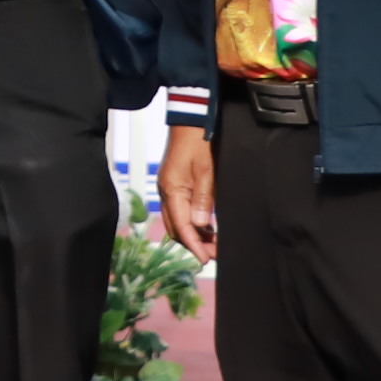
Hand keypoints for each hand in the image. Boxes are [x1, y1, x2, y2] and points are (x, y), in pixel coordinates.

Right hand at [157, 127, 217, 261]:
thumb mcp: (206, 170)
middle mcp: (167, 192)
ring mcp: (169, 187)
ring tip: (213, 244)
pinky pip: (180, 210)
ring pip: (177, 220)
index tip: (206, 259)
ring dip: (193, 234)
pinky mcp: (175, 183)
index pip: (182, 226)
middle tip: (213, 256)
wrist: (190, 120)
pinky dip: (192, 222)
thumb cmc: (199, 142)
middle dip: (193, 244)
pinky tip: (207, 226)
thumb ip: (203, 198)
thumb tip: (200, 225)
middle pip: (176, 227)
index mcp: (172, 190)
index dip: (193, 245)